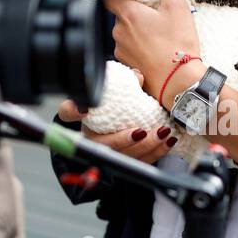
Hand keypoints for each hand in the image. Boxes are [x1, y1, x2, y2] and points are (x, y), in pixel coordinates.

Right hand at [57, 71, 176, 164]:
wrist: (124, 116)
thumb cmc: (117, 101)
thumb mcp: (117, 89)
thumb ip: (124, 82)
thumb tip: (137, 77)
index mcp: (84, 115)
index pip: (68, 111)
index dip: (73, 111)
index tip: (85, 109)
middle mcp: (91, 135)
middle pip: (102, 144)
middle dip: (124, 141)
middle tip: (143, 130)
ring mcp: (107, 150)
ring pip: (123, 156)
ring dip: (146, 147)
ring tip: (163, 133)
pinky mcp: (124, 159)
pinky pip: (139, 161)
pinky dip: (156, 152)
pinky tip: (169, 141)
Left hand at [100, 0, 200, 104]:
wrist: (179, 84)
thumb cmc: (178, 46)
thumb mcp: (177, 6)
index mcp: (128, 14)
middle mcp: (119, 31)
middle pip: (121, 13)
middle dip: (136, 11)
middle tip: (157, 14)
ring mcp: (121, 50)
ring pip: (126, 32)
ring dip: (139, 30)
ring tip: (161, 35)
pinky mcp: (127, 65)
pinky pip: (131, 49)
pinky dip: (141, 47)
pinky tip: (157, 50)